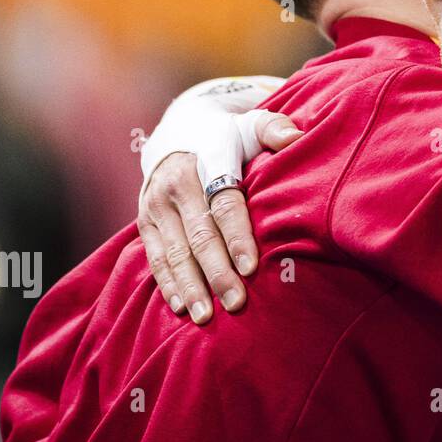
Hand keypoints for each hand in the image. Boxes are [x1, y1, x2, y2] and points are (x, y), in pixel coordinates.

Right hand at [136, 112, 301, 323]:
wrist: (179, 130)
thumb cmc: (228, 136)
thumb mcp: (250, 124)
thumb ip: (273, 129)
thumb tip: (295, 138)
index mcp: (207, 159)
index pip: (224, 202)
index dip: (237, 235)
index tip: (252, 266)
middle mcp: (177, 182)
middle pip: (199, 235)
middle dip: (217, 272)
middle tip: (236, 303)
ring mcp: (156, 203)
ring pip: (175, 251)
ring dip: (190, 286)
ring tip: (205, 316)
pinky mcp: (145, 219)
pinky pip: (155, 256)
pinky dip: (168, 282)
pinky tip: (181, 307)